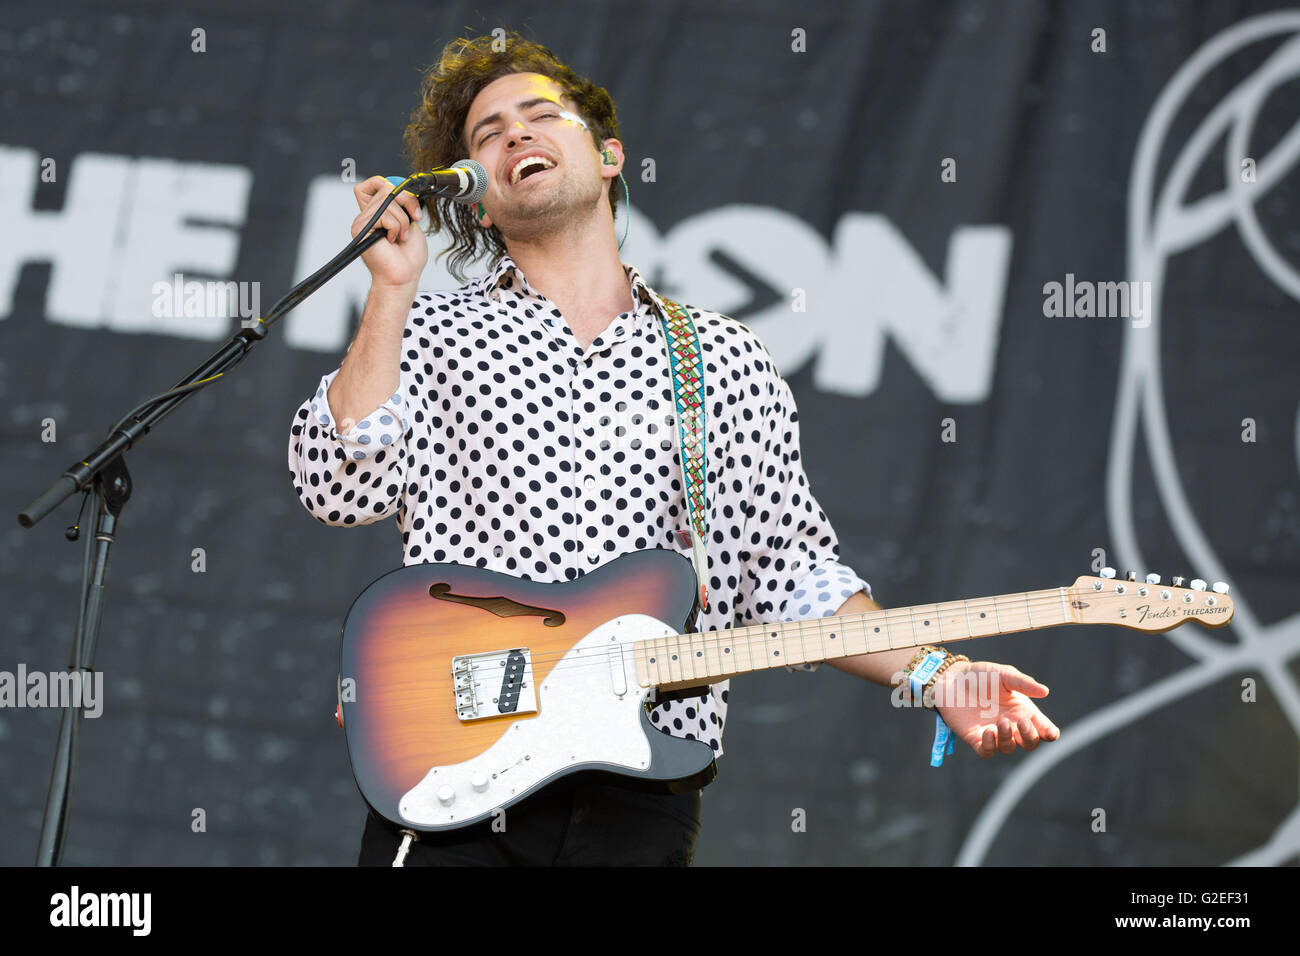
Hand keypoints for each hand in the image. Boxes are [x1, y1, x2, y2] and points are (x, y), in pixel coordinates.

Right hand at [351, 175, 428, 288]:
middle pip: (385, 188)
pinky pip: (384, 215)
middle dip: (407, 202)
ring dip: (403, 220)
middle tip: (414, 219)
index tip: (408, 203)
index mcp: (377, 213)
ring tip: (401, 237)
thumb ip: (402, 204)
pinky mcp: (362, 228)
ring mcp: (362, 221)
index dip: (390, 185)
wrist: (403, 277)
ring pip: (387, 200)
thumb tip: (400, 187)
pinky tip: (392, 241)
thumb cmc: (408, 257)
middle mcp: (366, 215)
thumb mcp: (410, 223)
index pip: (373, 184)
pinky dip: (396, 227)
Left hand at [930, 660, 1059, 757]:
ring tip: (1001, 722)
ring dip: (1008, 738)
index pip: (1042, 728)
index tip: (1050, 733)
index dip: (1049, 733)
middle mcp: (1010, 725)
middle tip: (1022, 723)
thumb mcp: (1004, 674)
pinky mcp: (975, 738)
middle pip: (1029, 743)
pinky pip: (986, 752)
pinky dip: (990, 746)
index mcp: (1022, 710)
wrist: (952, 679)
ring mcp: (994, 733)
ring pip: (1009, 748)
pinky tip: (988, 732)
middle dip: (1030, 737)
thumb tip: (1045, 691)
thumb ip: (1023, 683)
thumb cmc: (981, 675)